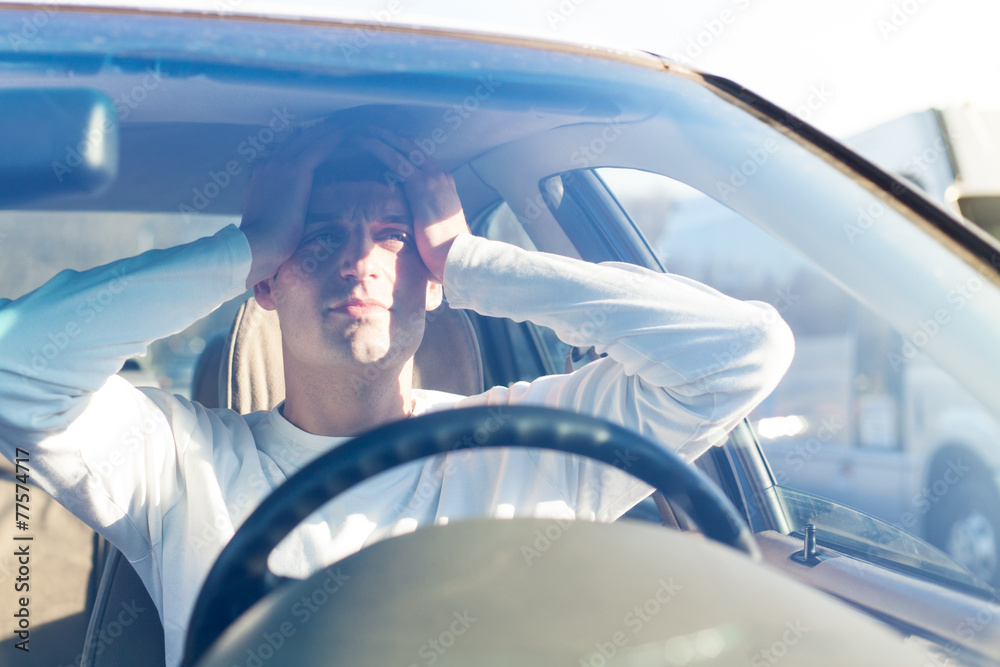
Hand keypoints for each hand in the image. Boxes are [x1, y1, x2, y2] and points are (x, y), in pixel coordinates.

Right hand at [240, 124, 342, 287]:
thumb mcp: (266, 217)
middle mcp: (268, 163)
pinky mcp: (295, 170)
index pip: (284, 152)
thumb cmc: (263, 240)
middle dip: (316, 131)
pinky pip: (317, 148)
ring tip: (346, 123)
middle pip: (296, 140)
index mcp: (260, 174)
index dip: (302, 144)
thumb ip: (276, 206)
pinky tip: (346, 134)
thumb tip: (287, 212)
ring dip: (328, 130)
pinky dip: (332, 139)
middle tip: (336, 123)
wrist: (257, 244)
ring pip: (307, 138)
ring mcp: (280, 165)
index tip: (316, 140)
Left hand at [359, 128, 469, 282]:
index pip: (417, 157)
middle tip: (364, 127)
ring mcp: (432, 177)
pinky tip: (360, 141)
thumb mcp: (435, 225)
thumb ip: (422, 213)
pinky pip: (394, 158)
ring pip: (400, 146)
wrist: (456, 256)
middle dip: (385, 134)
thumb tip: (407, 217)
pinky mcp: (422, 184)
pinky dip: (376, 146)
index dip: (397, 146)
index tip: (379, 141)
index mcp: (443, 183)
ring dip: (377, 135)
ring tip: (357, 129)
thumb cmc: (444, 250)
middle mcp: (439, 174)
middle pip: (408, 145)